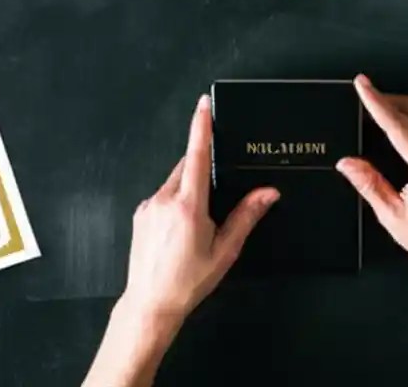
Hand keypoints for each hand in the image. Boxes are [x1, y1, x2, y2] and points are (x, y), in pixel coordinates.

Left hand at [121, 94, 279, 323]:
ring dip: (187, 190)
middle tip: (214, 198)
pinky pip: (162, 197)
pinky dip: (174, 203)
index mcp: (188, 205)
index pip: (196, 155)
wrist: (151, 303)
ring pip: (173, 183)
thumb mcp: (225, 250)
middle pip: (186, 167)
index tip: (203, 104)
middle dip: (201, 171)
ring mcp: (149, 207)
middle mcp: (164, 200)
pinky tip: (179, 231)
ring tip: (196, 226)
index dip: (201, 126)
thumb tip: (267, 193)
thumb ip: (246, 216)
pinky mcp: (140, 215)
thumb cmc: (188, 281)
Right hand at [337, 75, 407, 283]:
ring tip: (377, 110)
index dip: (377, 102)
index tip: (362, 83)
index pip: (398, 126)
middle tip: (366, 96)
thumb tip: (346, 161)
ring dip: (402, 108)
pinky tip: (397, 128)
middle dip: (390, 97)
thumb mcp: (392, 216)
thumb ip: (369, 184)